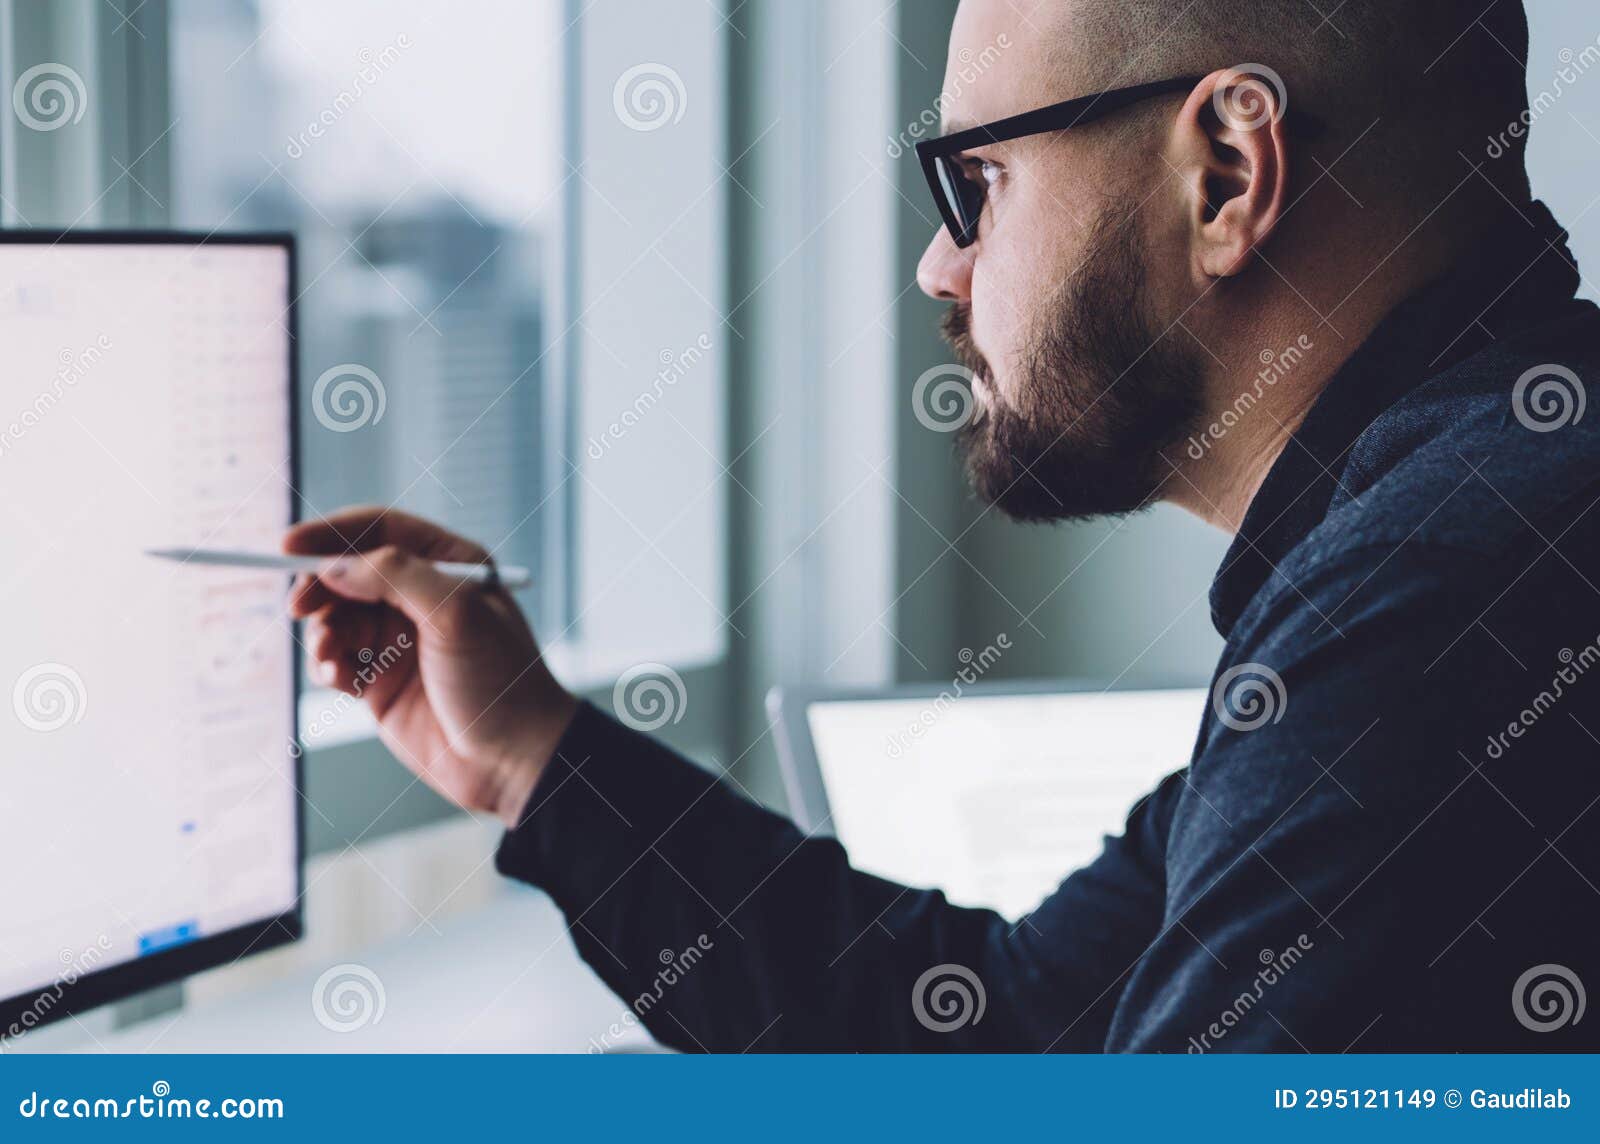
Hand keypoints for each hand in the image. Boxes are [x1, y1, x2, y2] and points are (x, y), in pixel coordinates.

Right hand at [284, 507, 577, 826]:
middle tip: (299, 608)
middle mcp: (422, 596)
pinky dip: (328, 666)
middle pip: (348, 572)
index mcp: (450, 564)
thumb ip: (396, 576)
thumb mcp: (457, 613)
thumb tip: (335, 566)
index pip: (380, 529)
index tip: (288, 547)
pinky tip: (341, 682)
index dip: (331, 532)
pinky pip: (335, 660)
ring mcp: (399, 639)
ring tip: (333, 658)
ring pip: (335, 618)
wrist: (512, 760)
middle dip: (318, 587)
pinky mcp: (381, 681)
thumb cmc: (501, 681)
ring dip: (322, 634)